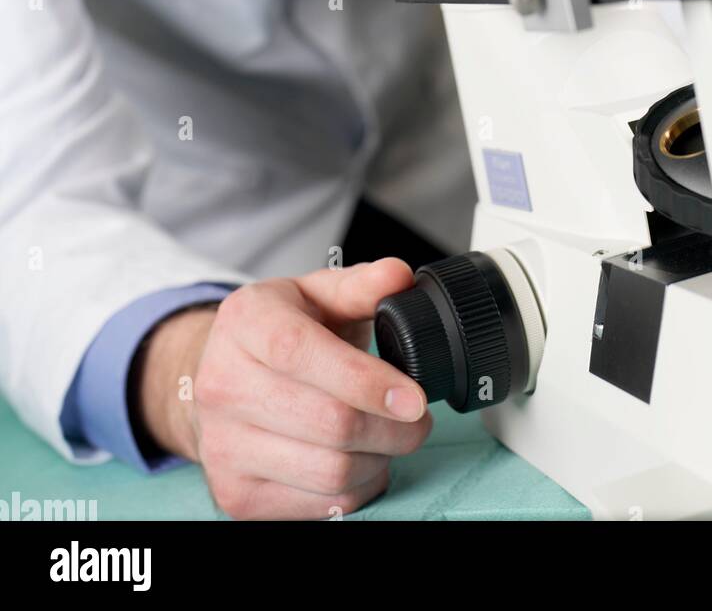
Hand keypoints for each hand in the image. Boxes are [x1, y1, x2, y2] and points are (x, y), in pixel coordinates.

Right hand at [136, 259, 430, 518]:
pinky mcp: (237, 496)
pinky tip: (360, 459)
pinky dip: (357, 487)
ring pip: (331, 470)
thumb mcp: (315, 295)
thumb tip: (399, 278)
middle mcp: (222, 385)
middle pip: (328, 422)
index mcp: (244, 323)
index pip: (302, 354)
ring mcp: (223, 447)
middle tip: (417, 418)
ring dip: (380, 458)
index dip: (365, 380)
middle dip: (392, 427)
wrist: (222, 380)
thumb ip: (360, 285)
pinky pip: (322, 506)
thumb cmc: (278, 333)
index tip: (414, 397)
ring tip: (390, 436)